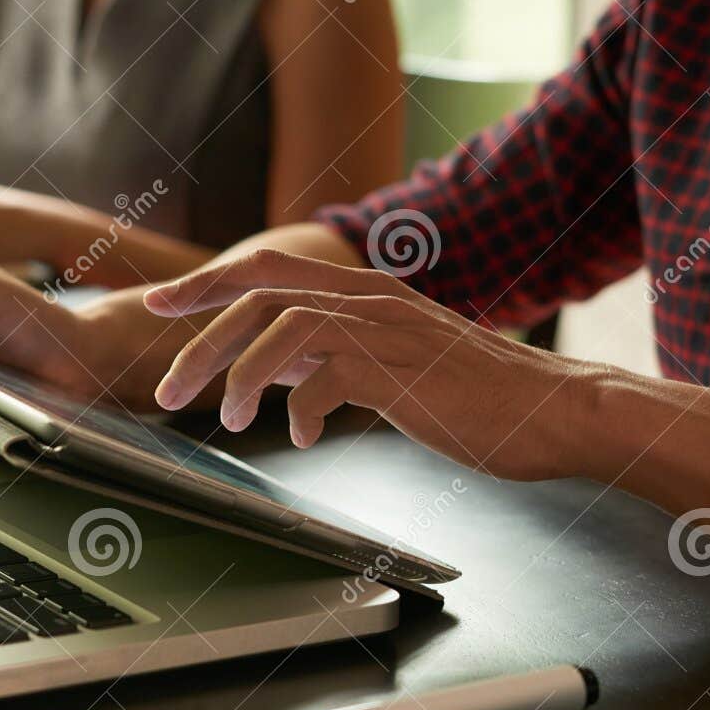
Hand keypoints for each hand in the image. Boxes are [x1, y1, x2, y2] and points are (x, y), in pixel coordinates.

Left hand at [143, 250, 599, 480]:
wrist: (552, 409)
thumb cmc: (473, 394)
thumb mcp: (391, 360)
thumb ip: (331, 351)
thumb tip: (269, 363)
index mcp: (363, 291)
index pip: (265, 269)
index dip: (205, 285)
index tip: (157, 306)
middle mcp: (369, 299)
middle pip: (258, 298)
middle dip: (199, 341)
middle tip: (165, 390)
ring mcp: (387, 332)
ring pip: (282, 330)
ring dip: (239, 376)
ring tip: (224, 420)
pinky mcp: (402, 372)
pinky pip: (326, 380)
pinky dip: (299, 411)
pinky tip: (303, 440)